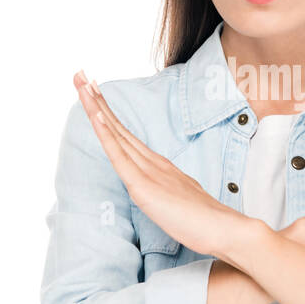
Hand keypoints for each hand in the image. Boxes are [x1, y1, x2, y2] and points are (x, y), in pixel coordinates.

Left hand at [73, 70, 258, 268]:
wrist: (224, 229)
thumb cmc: (204, 222)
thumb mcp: (178, 201)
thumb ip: (165, 191)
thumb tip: (156, 191)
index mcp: (158, 165)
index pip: (126, 135)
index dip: (108, 113)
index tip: (94, 92)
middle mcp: (152, 161)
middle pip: (117, 126)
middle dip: (96, 99)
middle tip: (80, 74)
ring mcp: (148, 170)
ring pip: (115, 133)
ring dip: (96, 106)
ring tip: (82, 82)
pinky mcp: (144, 185)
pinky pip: (120, 156)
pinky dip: (106, 133)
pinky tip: (95, 115)